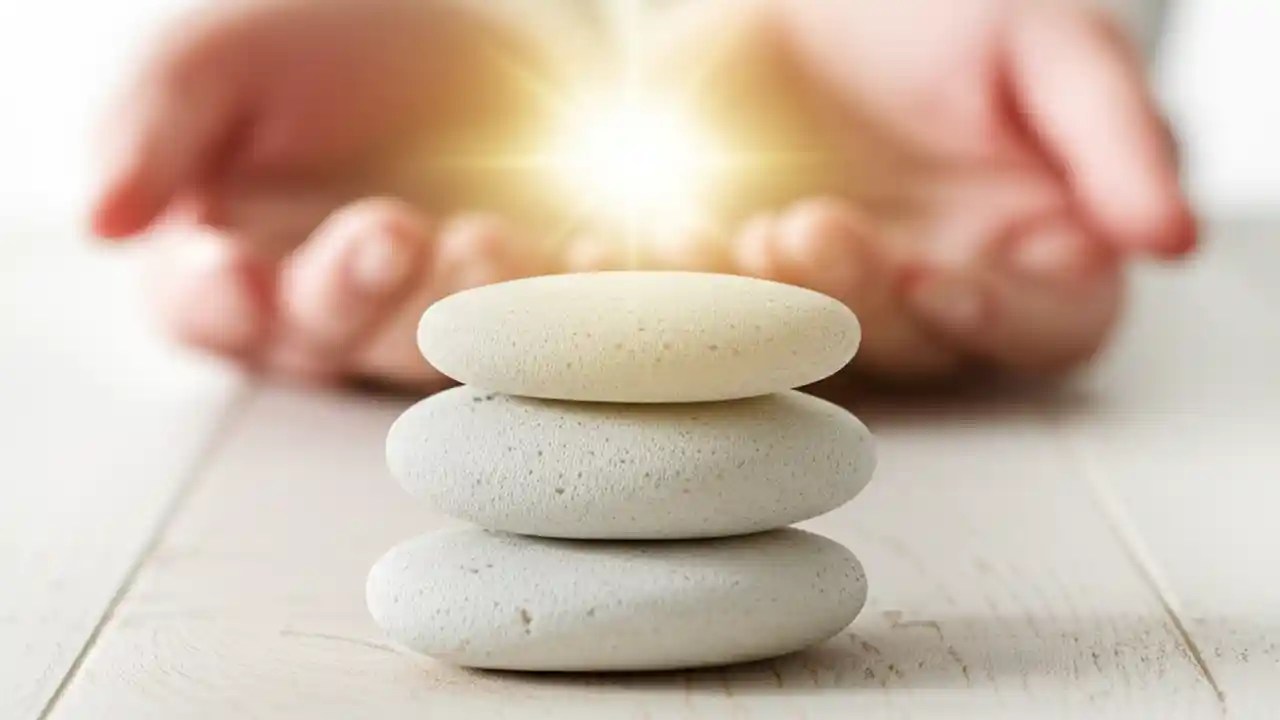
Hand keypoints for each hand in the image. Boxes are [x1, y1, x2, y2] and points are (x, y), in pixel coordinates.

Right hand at [91, 0, 558, 386]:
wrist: (455, 24)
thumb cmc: (321, 46)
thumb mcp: (217, 63)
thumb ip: (152, 130)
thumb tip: (104, 218)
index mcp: (236, 264)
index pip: (208, 307)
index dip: (223, 299)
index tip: (240, 274)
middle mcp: (335, 310)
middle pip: (336, 332)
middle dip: (361, 288)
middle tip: (389, 230)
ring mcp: (438, 312)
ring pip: (447, 335)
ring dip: (471, 295)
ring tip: (490, 236)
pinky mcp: (531, 298)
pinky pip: (560, 318)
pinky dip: (583, 290)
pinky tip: (599, 251)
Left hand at [636, 0, 1193, 376]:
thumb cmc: (955, 13)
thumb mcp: (1050, 46)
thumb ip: (1114, 138)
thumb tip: (1169, 239)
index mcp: (1023, 259)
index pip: (1035, 328)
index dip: (992, 320)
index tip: (936, 279)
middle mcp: (920, 291)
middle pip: (896, 340)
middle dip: (843, 294)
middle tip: (801, 226)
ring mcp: (815, 289)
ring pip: (779, 332)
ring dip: (730, 301)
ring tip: (682, 233)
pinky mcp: (717, 268)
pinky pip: (677, 297)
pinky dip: (633, 279)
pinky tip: (583, 250)